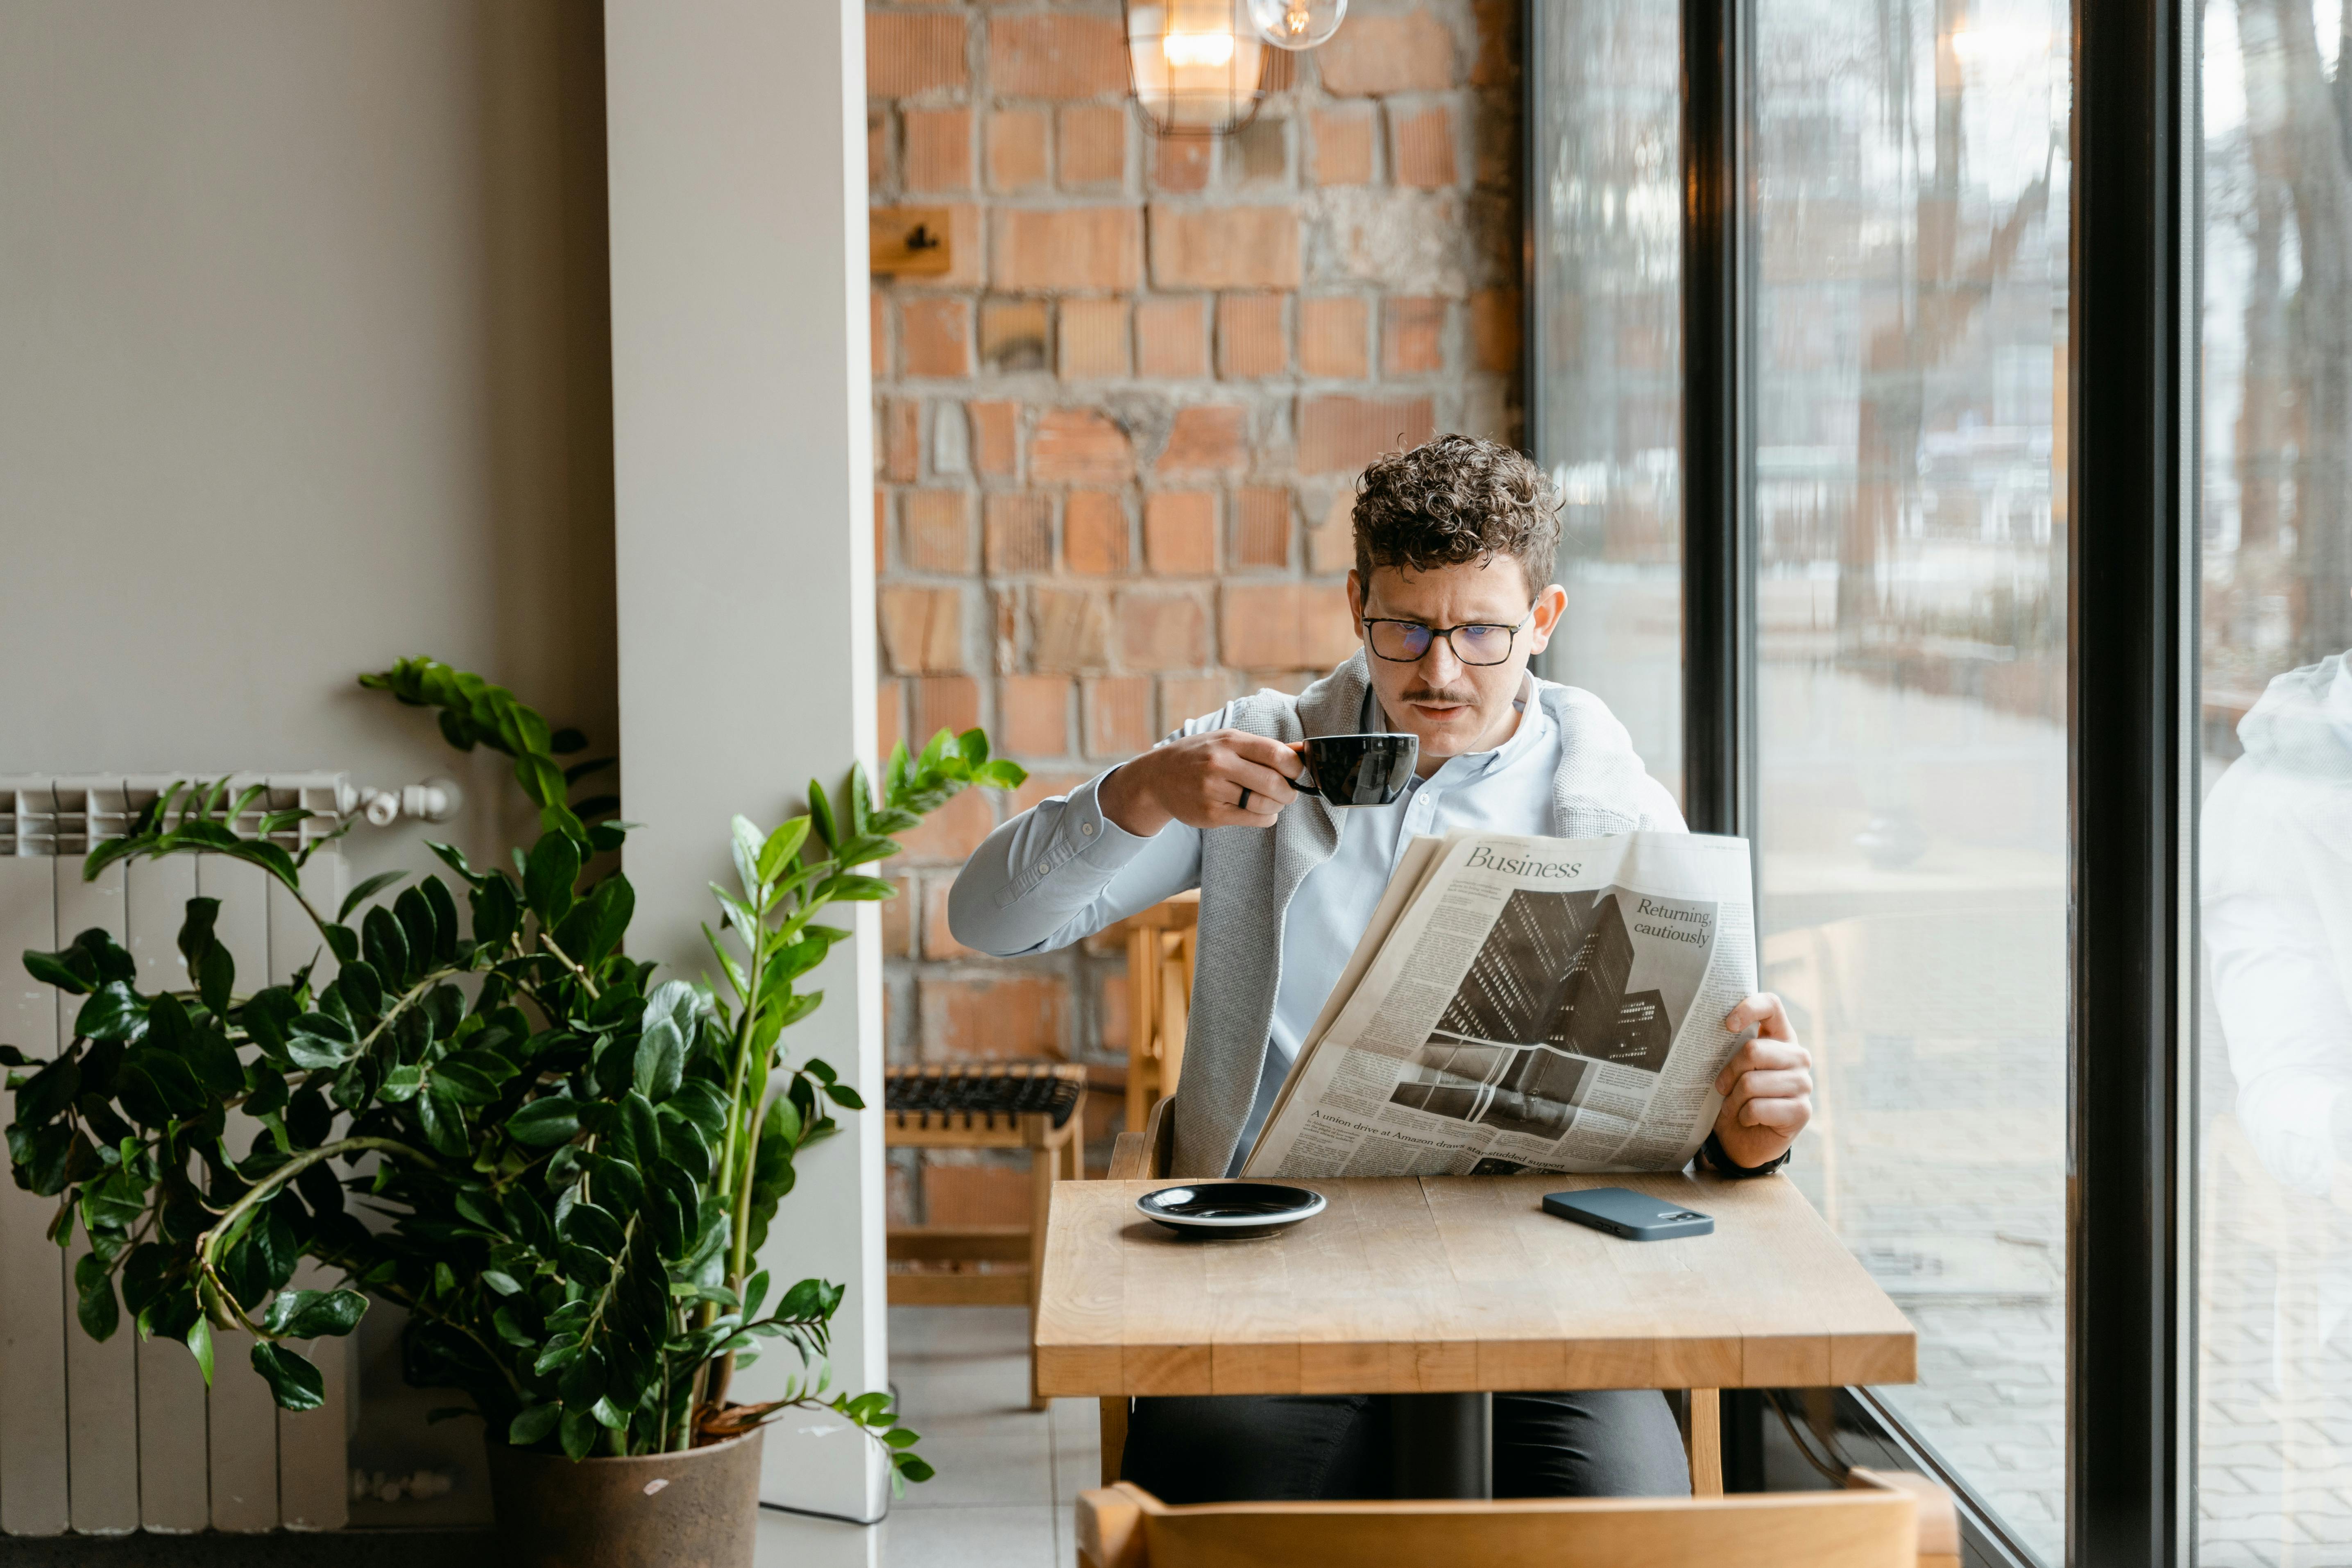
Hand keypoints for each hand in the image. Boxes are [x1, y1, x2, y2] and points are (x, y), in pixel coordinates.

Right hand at [1096, 729, 1303, 835]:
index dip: (1295, 766)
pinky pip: (1253, 819)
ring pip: (1265, 804)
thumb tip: (1301, 751)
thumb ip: (1262, 747)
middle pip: (1274, 782)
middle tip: (1289, 792)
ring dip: (1277, 805)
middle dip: (1289, 790)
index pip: (1275, 753)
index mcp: (1229, 741)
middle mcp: (1220, 764)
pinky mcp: (1211, 814)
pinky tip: (1260, 811)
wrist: (1157, 777)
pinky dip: (1265, 817)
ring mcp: (1213, 790)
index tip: (1297, 772)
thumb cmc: (1199, 756)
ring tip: (1272, 801)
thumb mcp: (1227, 741)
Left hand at [1710, 993, 1812, 1168]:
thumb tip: (1710, 1031)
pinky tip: (1747, 1120)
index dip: (1749, 1008)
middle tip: (1722, 1088)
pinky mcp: (1802, 1111)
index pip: (1771, 1006)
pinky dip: (1743, 1116)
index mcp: (1780, 1037)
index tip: (1728, 1024)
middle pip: (1754, 1050)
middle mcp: (1797, 1056)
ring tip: (1735, 1107)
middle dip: (1729, 1073)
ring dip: (1734, 1100)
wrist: (1743, 1138)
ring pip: (1752, 1083)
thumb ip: (1731, 1047)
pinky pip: (1758, 1108)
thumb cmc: (1735, 1096)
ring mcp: (1804, 1083)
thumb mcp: (1731, 1068)